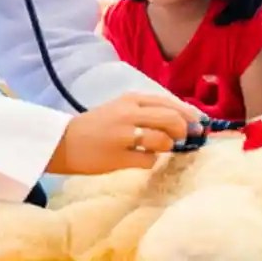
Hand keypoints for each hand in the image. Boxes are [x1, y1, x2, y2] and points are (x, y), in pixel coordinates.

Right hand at [46, 92, 202, 175]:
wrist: (62, 141)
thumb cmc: (96, 126)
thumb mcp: (120, 108)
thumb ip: (147, 111)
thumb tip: (181, 119)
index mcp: (131, 99)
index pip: (168, 103)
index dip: (188, 113)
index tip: (199, 123)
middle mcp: (128, 114)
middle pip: (170, 119)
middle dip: (183, 130)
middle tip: (183, 138)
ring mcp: (123, 135)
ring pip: (162, 140)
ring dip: (166, 146)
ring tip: (159, 148)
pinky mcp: (117, 157)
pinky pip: (148, 160)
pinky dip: (151, 161)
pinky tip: (143, 159)